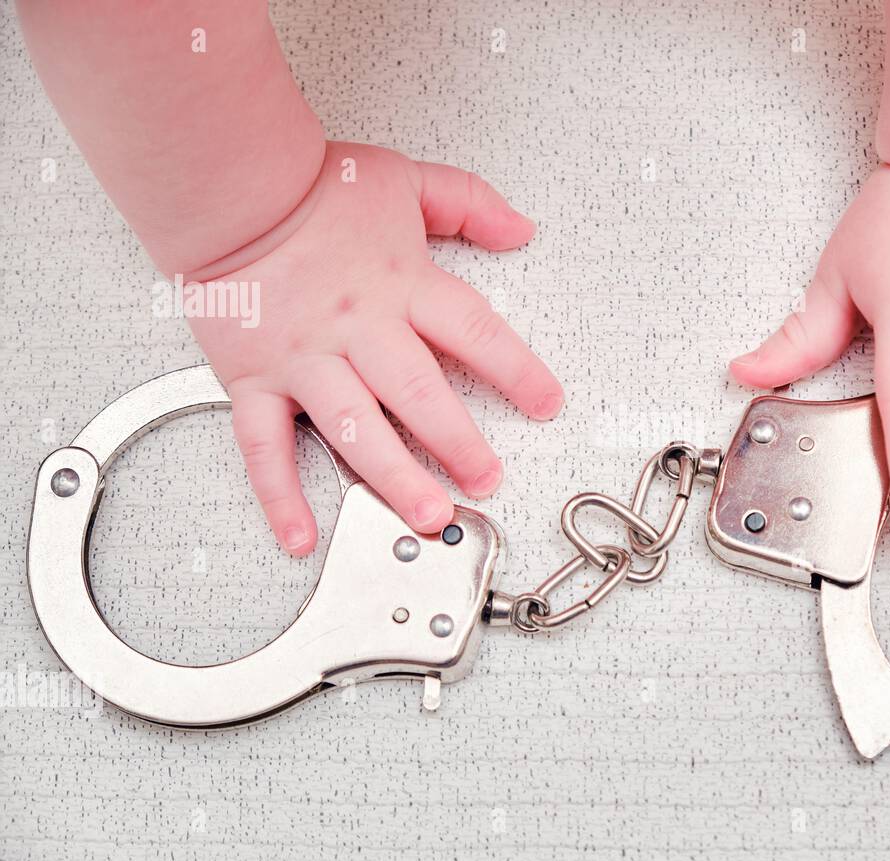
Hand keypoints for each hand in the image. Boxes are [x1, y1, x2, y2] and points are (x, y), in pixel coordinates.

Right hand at [187, 141, 562, 554]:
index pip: (474, 332)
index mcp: (401, 286)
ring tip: (430, 515)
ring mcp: (305, 361)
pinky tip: (301, 535)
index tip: (546, 404)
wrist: (225, 186)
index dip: (517, 371)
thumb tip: (520, 228)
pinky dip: (279, 496)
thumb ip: (468, 204)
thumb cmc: (312, 185)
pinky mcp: (254, 380)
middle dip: (459, 444)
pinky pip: (264, 447)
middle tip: (488, 481)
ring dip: (394, 479)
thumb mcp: (406, 180)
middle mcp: (358, 330)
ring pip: (354, 430)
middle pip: (419, 395)